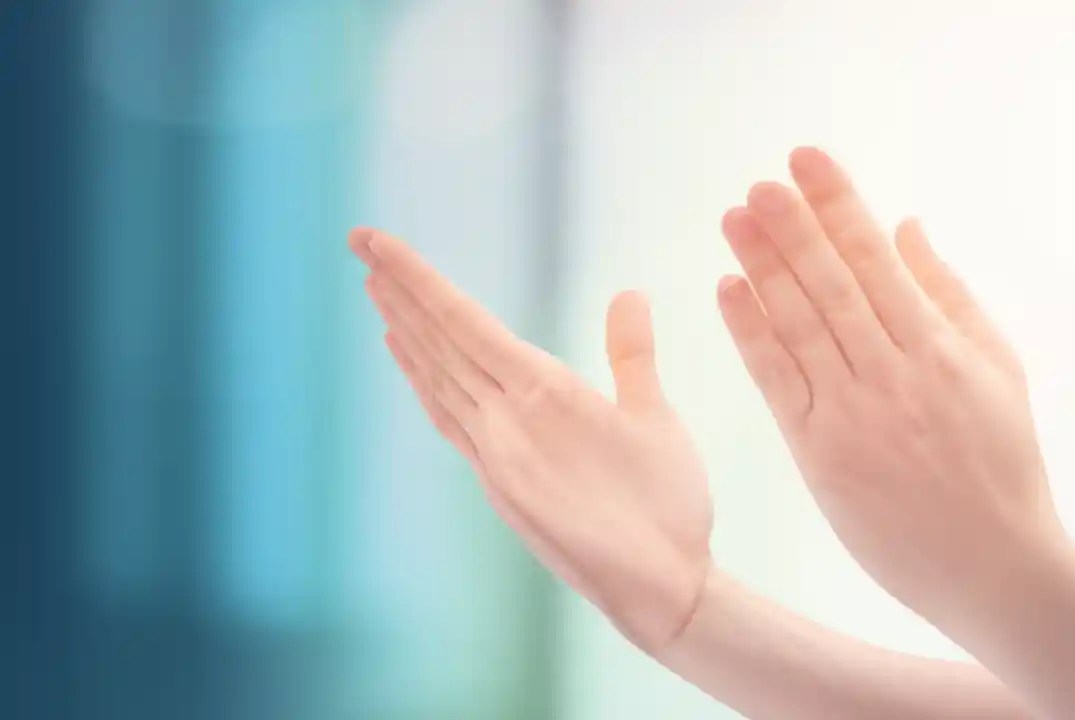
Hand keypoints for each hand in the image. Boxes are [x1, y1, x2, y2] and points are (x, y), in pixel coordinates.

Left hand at [349, 229, 711, 652]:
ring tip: (375, 292)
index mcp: (546, 397)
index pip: (466, 321)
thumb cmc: (668, 506)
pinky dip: (424, 381)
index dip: (418, 278)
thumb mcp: (657, 421)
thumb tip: (630, 293)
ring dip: (405, 331)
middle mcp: (505, 424)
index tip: (377, 243)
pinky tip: (412, 362)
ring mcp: (493, 458)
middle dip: (398, 289)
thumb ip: (634, 353)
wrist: (653, 594)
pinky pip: (447, 419)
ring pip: (436, 380)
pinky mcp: (497, 486)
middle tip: (359, 243)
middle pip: (439, 343)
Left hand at [716, 147, 1062, 623]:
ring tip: (733, 218)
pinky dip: (750, 335)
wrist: (991, 564)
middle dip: (792, 227)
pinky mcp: (819, 454)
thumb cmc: (1002, 462)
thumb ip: (949, 295)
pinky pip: (778, 382)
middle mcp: (894, 374)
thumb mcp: (999, 370)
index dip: (839, 205)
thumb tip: (905, 226)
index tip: (806, 160)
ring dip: (762, 268)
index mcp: (940, 349)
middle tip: (758, 181)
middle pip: (832, 285)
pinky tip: (728, 291)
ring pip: (799, 326)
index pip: (877, 260)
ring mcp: (852, 414)